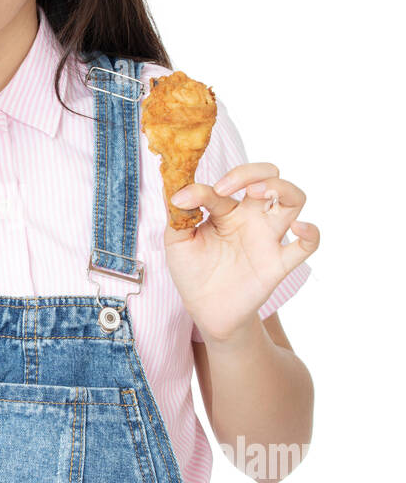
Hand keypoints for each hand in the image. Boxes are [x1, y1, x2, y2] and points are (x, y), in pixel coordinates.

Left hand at [161, 162, 319, 342]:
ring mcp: (268, 238)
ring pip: (294, 199)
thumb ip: (176, 214)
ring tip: (259, 192)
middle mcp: (252, 217)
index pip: (225, 184)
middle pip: (269, 176)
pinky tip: (299, 227)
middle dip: (251, 172)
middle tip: (226, 188)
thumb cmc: (192, 271)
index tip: (181, 200)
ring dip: (282, 188)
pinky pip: (307, 245)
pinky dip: (311, 232)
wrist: (205, 310)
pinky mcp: (279, 263)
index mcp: (227, 209)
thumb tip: (172, 188)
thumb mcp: (176, 241)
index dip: (202, 187)